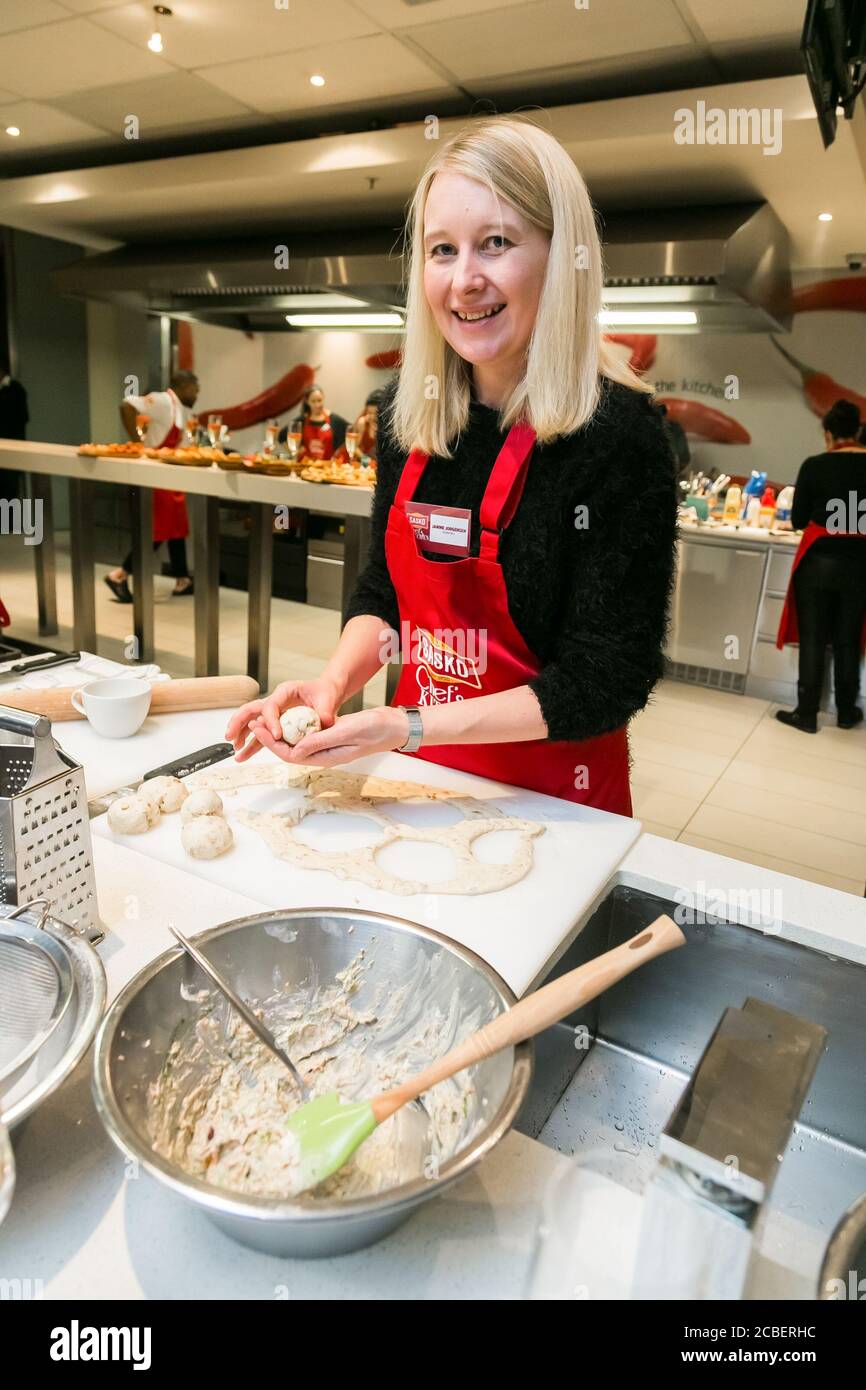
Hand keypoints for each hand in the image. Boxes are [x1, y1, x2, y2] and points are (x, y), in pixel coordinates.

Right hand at [224, 676, 342, 761]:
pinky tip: (244, 754)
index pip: (271, 705)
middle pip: (250, 709)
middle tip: (231, 737)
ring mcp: (274, 711)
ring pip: (251, 722)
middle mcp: (276, 700)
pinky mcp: (276, 722)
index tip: (276, 735)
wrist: (325, 693)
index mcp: (285, 691)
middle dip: (239, 723)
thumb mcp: (328, 699)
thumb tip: (324, 722)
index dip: (271, 721)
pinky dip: (252, 743)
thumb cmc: (324, 692)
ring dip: (241, 736)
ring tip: (236, 750)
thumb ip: (325, 711)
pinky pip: (261, 733)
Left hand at [246, 706, 410, 767]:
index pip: (291, 755)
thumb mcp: (347, 732)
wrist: (395, 726)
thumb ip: (320, 741)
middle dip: (269, 739)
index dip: (271, 743)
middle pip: (289, 751)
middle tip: (253, 723)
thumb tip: (295, 750)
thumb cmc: (375, 728)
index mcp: (326, 757)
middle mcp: (324, 754)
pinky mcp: (330, 736)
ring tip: (263, 721)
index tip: (258, 729)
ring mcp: (327, 746)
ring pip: (296, 744)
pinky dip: (293, 728)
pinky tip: (285, 718)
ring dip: (278, 734)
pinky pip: (306, 735)